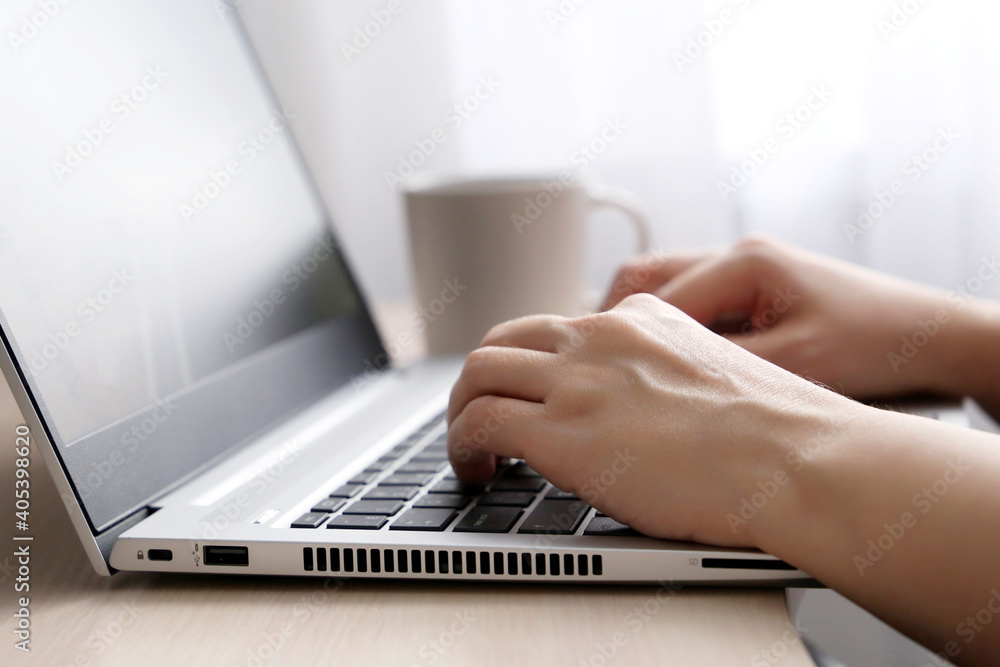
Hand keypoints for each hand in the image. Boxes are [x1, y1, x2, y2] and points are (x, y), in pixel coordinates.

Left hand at [446, 294, 864, 547]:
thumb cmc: (779, 435)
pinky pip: (479, 422)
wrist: (798, 459)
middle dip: (480, 379)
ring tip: (469, 450)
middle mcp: (602, 338)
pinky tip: (475, 472)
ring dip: (462, 410)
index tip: (522, 391)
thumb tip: (643, 411)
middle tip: (478, 415)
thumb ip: (666, 373)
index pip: (556, 327)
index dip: (527, 363)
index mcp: (641, 320)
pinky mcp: (563, 430)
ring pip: (478, 372)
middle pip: (504, 339)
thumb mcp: (717, 372)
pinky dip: (461, 445)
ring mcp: (579, 380)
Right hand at [603, 235, 962, 400]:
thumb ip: (720, 365)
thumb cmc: (876, 344)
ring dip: (643, 327)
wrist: (933, 339)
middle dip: (614, 322)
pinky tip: (676, 370)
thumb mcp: (794, 363)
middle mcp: (737, 258)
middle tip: (599, 367)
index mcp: (743, 263)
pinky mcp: (756, 295)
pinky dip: (675, 335)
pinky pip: (694, 309)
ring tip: (630, 371)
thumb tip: (656, 380)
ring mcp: (746, 274)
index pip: (649, 292)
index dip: (617, 334)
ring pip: (665, 291)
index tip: (596, 371)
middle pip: (643, 278)